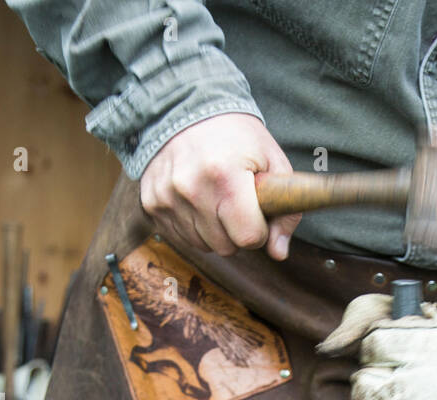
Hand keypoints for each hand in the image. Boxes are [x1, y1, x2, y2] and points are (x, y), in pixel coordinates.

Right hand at [139, 113, 299, 259]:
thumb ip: (285, 211)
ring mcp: (167, 198)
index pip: (249, 237)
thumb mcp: (273, 161)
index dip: (260, 230)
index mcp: (225, 176)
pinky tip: (198, 201)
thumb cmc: (237, 136)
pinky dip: (194, 226)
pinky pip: (181, 238)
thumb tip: (279, 253)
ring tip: (216, 198)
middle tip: (238, 203)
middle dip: (238, 231)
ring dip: (215, 231)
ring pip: (203, 246)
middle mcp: (190, 189)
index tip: (258, 213)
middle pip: (226, 247)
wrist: (186, 108)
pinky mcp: (151, 203)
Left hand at [319, 294, 436, 399]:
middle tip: (403, 395)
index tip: (397, 361)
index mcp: (434, 350)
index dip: (378, 353)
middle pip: (362, 386)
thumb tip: (335, 344)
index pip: (373, 343)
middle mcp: (424, 391)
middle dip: (374, 389)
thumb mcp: (428, 332)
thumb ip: (377, 317)